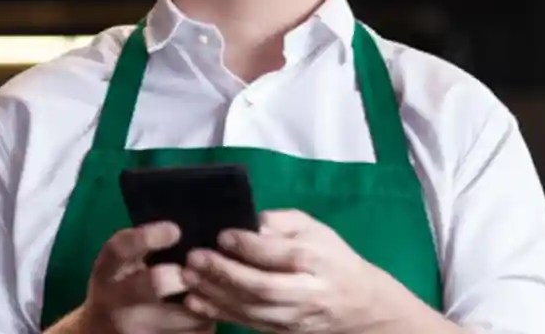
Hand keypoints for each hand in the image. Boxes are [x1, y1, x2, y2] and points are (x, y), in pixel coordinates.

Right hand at [83, 221, 215, 333]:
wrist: (98, 333)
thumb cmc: (119, 286)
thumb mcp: (119, 264)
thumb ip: (142, 246)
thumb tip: (190, 221)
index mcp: (106, 271)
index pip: (120, 249)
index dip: (147, 237)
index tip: (174, 230)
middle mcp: (116, 302)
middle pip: (154, 283)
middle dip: (181, 273)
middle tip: (196, 267)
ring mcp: (135, 330)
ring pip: (185, 314)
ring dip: (205, 296)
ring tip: (212, 284)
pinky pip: (194, 333)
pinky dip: (208, 320)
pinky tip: (209, 308)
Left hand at [179, 210, 410, 333]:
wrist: (357, 305)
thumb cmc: (332, 257)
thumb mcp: (315, 229)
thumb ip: (282, 222)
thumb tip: (248, 221)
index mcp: (317, 260)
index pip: (280, 254)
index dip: (249, 245)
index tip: (222, 234)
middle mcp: (306, 292)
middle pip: (262, 287)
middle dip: (225, 273)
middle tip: (194, 257)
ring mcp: (293, 317)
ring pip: (250, 309)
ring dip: (214, 294)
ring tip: (187, 276)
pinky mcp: (281, 331)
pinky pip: (246, 323)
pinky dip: (218, 313)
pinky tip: (195, 301)